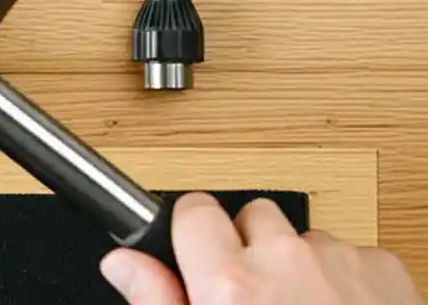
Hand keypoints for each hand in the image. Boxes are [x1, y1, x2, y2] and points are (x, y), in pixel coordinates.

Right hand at [100, 192, 422, 303]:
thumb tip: (122, 263)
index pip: (193, 210)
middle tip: (253, 299)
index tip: (200, 256)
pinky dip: (341, 280)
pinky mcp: (383, 270)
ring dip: (296, 265)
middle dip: (248, 247)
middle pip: (250, 214)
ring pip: (301, 238)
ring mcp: (338, 262)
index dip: (194, 234)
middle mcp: (283, 262)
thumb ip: (158, 303)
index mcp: (230, 286)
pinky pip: (349, 254)